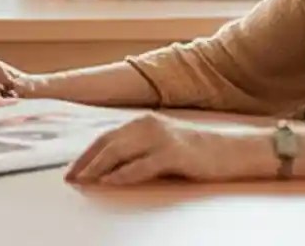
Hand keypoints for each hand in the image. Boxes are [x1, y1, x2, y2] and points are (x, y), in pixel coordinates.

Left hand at [66, 114, 273, 184]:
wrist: (235, 150)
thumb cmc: (198, 152)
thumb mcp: (162, 145)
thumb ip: (138, 150)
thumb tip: (108, 167)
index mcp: (142, 122)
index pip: (106, 137)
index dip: (86, 153)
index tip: (71, 168)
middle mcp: (147, 125)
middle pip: (107, 143)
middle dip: (85, 161)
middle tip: (69, 177)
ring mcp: (161, 138)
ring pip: (119, 151)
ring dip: (97, 167)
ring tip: (82, 180)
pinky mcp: (175, 153)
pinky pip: (142, 165)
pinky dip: (122, 174)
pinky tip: (108, 182)